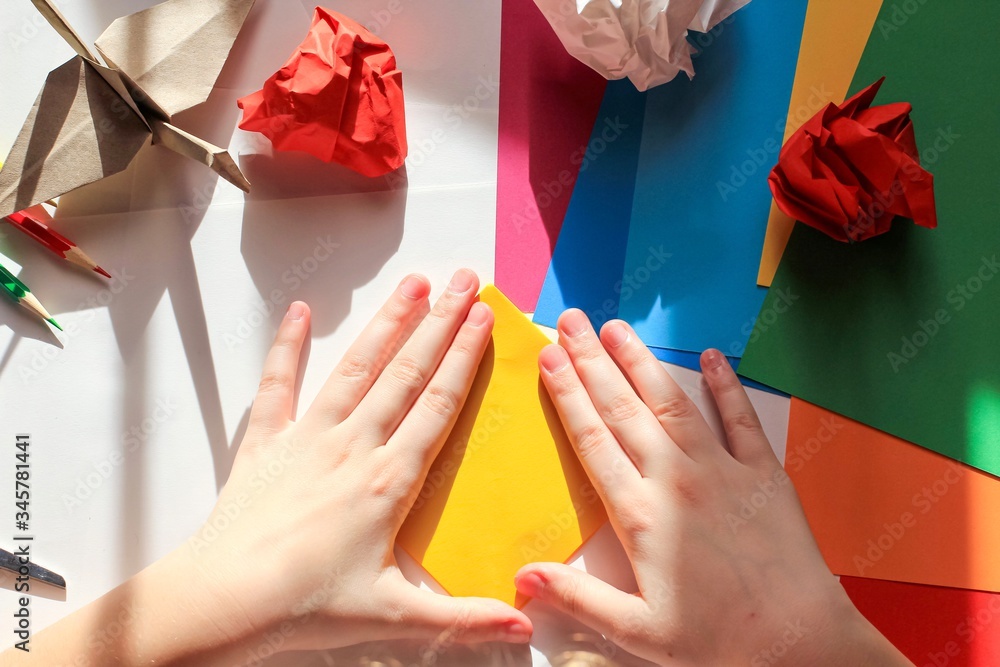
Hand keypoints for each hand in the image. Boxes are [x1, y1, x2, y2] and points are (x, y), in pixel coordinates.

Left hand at [188, 269, 531, 654]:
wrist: (224, 602)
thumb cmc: (305, 607)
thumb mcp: (392, 616)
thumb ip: (462, 617)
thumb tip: (524, 626)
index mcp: (389, 481)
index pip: (438, 404)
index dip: (464, 357)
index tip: (483, 317)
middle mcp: (353, 446)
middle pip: (406, 372)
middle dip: (439, 322)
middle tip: (462, 279)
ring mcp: (308, 437)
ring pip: (356, 367)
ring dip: (387, 323)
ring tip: (412, 283)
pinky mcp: (266, 442)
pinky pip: (278, 385)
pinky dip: (287, 346)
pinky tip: (298, 311)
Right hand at [514, 311, 910, 665]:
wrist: (800, 641)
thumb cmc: (719, 641)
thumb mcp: (639, 631)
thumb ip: (579, 599)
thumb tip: (522, 578)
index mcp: (641, 515)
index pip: (593, 440)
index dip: (568, 395)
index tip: (550, 358)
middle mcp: (675, 479)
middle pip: (623, 409)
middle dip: (593, 361)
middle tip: (570, 321)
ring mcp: (722, 470)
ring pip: (672, 403)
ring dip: (641, 362)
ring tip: (616, 327)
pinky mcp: (762, 473)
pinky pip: (740, 419)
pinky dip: (725, 385)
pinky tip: (710, 356)